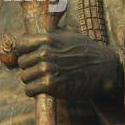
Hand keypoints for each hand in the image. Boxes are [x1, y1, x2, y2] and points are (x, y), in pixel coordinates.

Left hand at [3, 30, 121, 99]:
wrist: (103, 69)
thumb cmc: (87, 52)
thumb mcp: (68, 35)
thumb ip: (50, 35)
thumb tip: (35, 34)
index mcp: (48, 39)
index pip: (20, 44)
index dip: (23, 51)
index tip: (29, 56)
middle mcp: (45, 53)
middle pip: (22, 63)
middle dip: (30, 67)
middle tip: (42, 71)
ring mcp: (47, 69)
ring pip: (24, 77)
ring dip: (32, 80)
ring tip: (44, 80)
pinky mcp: (51, 85)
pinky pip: (29, 89)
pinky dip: (34, 91)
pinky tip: (43, 89)